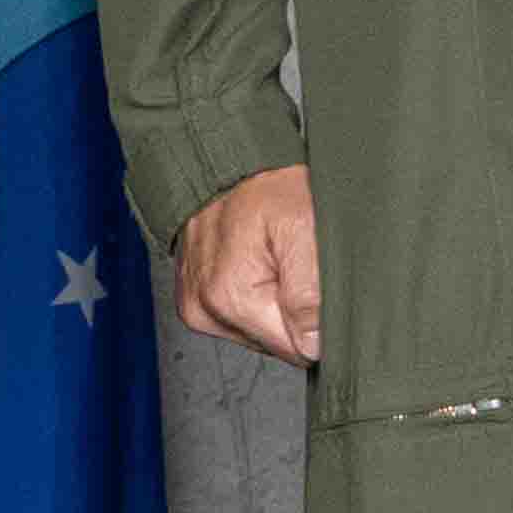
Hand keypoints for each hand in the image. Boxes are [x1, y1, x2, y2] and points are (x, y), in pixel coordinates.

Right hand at [174, 169, 325, 364]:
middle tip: (294, 263)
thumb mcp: (305, 229)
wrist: (227, 162)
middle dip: (295, 310)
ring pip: (261, 333)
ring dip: (276, 302)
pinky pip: (241, 319)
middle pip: (278, 343)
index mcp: (230, 298)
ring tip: (275, 259)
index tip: (315, 280)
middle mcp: (204, 309)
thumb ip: (311, 295)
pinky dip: (256, 296)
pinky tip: (257, 265)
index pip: (297, 350)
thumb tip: (314, 346)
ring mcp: (195, 307)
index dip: (318, 320)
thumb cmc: (267, 188)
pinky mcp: (193, 302)